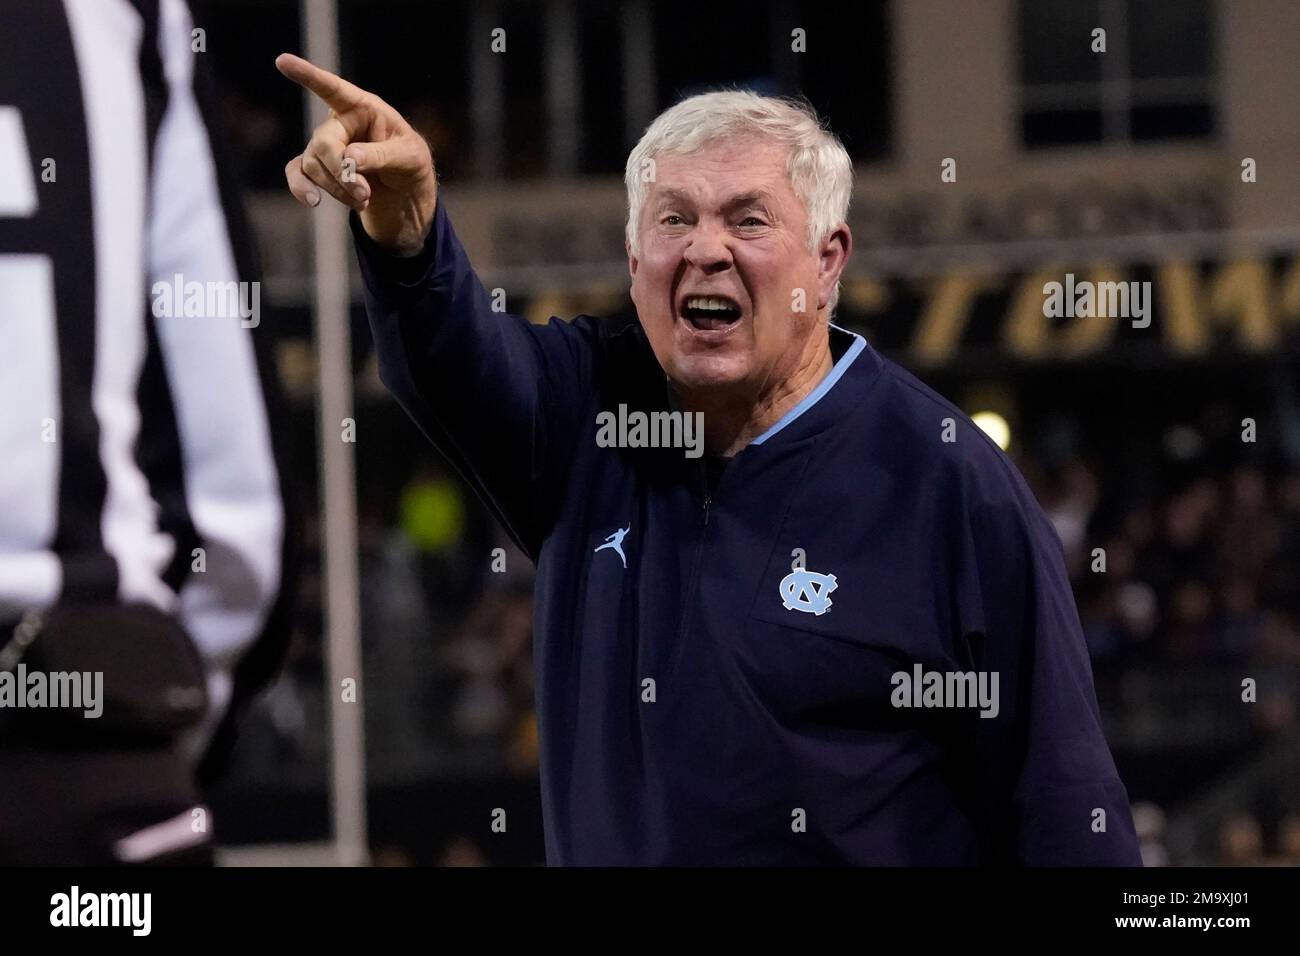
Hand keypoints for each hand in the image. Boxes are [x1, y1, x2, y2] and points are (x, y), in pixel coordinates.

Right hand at [276, 53, 436, 255]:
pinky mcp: (319, 169)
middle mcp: (340, 123)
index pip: (333, 89)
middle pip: (322, 143)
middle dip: (340, 172)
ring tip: (363, 200)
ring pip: (313, 165)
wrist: (406, 194)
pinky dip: (301, 188)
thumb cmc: (411, 164)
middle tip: (364, 193)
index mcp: (363, 108)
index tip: (282, 61)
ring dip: (336, 188)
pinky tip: (312, 201)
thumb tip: (349, 159)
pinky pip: (297, 174)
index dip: (308, 76)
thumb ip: (381, 155)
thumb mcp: (409, 157)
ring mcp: (326, 146)